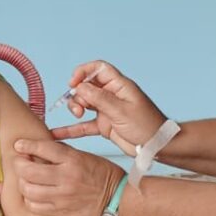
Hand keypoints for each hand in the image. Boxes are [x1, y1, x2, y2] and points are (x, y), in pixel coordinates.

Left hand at [12, 138, 123, 215]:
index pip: (42, 148)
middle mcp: (66, 177)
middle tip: (19, 163)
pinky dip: (29, 199)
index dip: (26, 145)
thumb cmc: (102, 174)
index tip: (18, 145)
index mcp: (72, 159)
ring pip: (28, 190)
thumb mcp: (84, 156)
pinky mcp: (62, 211)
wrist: (118, 198)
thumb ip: (61, 152)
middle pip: (29, 171)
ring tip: (25, 180)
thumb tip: (38, 148)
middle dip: (18, 164)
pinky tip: (32, 195)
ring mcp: (63, 196)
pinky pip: (35, 207)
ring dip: (22, 183)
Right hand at [50, 61, 167, 157]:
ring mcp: (107, 110)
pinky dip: (72, 128)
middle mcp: (111, 95)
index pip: (98, 69)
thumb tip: (79, 87)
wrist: (157, 146)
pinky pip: (84, 125)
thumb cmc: (146, 125)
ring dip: (75, 108)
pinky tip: (57, 133)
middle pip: (86, 86)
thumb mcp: (121, 110)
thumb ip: (99, 98)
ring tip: (77, 116)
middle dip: (78, 94)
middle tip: (78, 108)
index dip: (83, 72)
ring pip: (83, 103)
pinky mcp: (104, 125)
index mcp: (119, 85)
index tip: (73, 83)